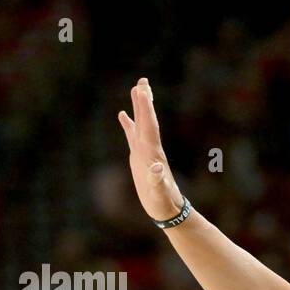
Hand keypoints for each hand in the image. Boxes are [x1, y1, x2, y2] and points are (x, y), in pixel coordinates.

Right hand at [117, 77, 184, 221]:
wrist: (167, 209)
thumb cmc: (162, 201)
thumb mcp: (159, 191)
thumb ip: (157, 179)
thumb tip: (156, 167)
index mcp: (153, 152)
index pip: (149, 125)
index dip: (145, 108)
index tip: (143, 89)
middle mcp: (150, 148)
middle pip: (146, 119)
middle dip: (144, 100)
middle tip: (143, 80)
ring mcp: (144, 151)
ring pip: (140, 124)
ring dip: (138, 107)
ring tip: (136, 88)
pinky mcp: (139, 157)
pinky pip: (132, 136)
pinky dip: (127, 124)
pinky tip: (122, 114)